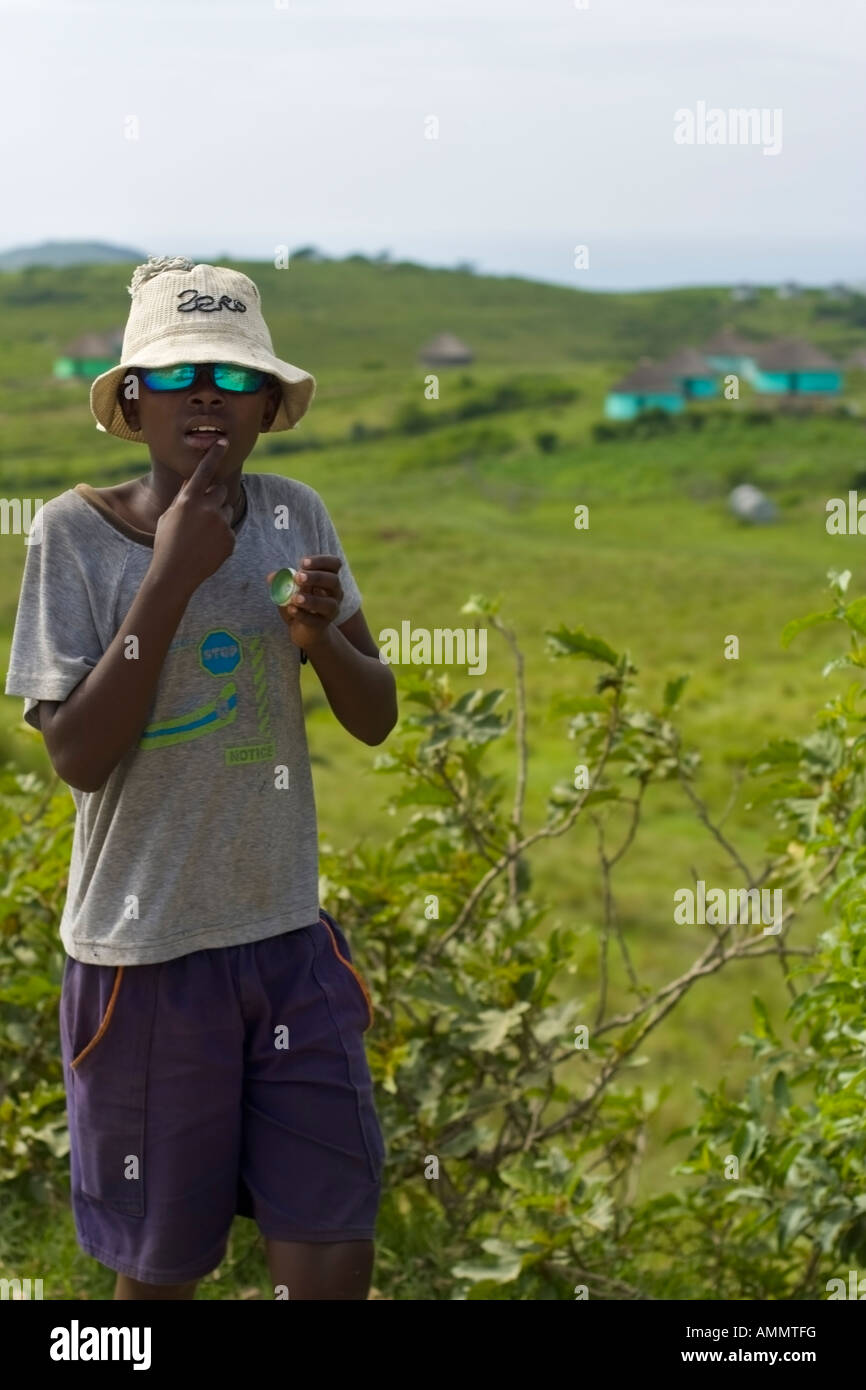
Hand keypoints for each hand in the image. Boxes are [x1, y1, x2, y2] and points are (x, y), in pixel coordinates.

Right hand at [150, 441, 235, 594]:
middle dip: (214, 497)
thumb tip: (190, 480)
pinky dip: (221, 536)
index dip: (214, 454)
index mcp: (189, 500)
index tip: (223, 441)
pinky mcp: (231, 539)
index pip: (204, 471)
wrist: (175, 574)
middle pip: (220, 491)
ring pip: (226, 511)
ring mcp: (221, 524)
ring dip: (218, 518)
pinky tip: (207, 547)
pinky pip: (229, 530)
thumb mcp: (169, 516)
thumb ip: (182, 497)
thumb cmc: (166, 543)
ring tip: (202, 536)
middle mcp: (208, 509)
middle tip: (203, 512)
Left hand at [267, 554, 342, 651]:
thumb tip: (272, 577)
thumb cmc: (298, 602)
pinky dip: (302, 614)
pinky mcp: (322, 625)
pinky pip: (315, 620)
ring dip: (311, 600)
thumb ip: (281, 581)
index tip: (303, 562)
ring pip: (328, 604)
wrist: (303, 629)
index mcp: (328, 578)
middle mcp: (335, 593)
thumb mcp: (288, 588)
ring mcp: (331, 610)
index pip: (334, 564)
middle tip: (298, 577)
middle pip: (333, 580)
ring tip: (295, 598)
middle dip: (316, 577)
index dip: (321, 561)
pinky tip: (291, 609)